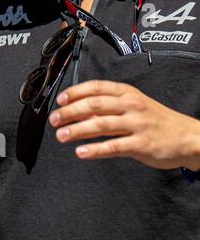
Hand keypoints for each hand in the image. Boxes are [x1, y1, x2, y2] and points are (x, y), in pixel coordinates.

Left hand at [49, 80, 199, 170]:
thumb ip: (107, 108)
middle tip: (54, 120)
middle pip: (94, 105)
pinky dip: (94, 150)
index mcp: (127, 93)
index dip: (74, 92)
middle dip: (69, 112)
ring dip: (77, 130)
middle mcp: (131, 105)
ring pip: (100, 125)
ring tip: (60, 136)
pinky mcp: (142, 143)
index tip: (59, 101)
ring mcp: (137, 124)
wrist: (189, 137)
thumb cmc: (156, 120)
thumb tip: (77, 112)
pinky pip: (114, 146)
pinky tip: (80, 152)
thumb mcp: (133, 106)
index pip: (96, 87)